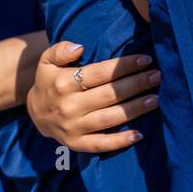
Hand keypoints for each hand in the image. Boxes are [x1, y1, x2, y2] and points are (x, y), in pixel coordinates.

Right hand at [25, 41, 159, 152]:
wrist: (35, 113)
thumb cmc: (49, 81)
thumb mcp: (46, 60)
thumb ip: (60, 49)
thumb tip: (79, 48)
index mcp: (64, 83)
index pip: (100, 73)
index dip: (124, 66)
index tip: (145, 59)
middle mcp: (69, 106)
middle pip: (109, 94)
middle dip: (137, 84)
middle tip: (157, 76)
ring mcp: (73, 127)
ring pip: (110, 118)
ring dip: (135, 109)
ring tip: (156, 99)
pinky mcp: (76, 144)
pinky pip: (101, 144)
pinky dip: (120, 141)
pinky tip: (139, 134)